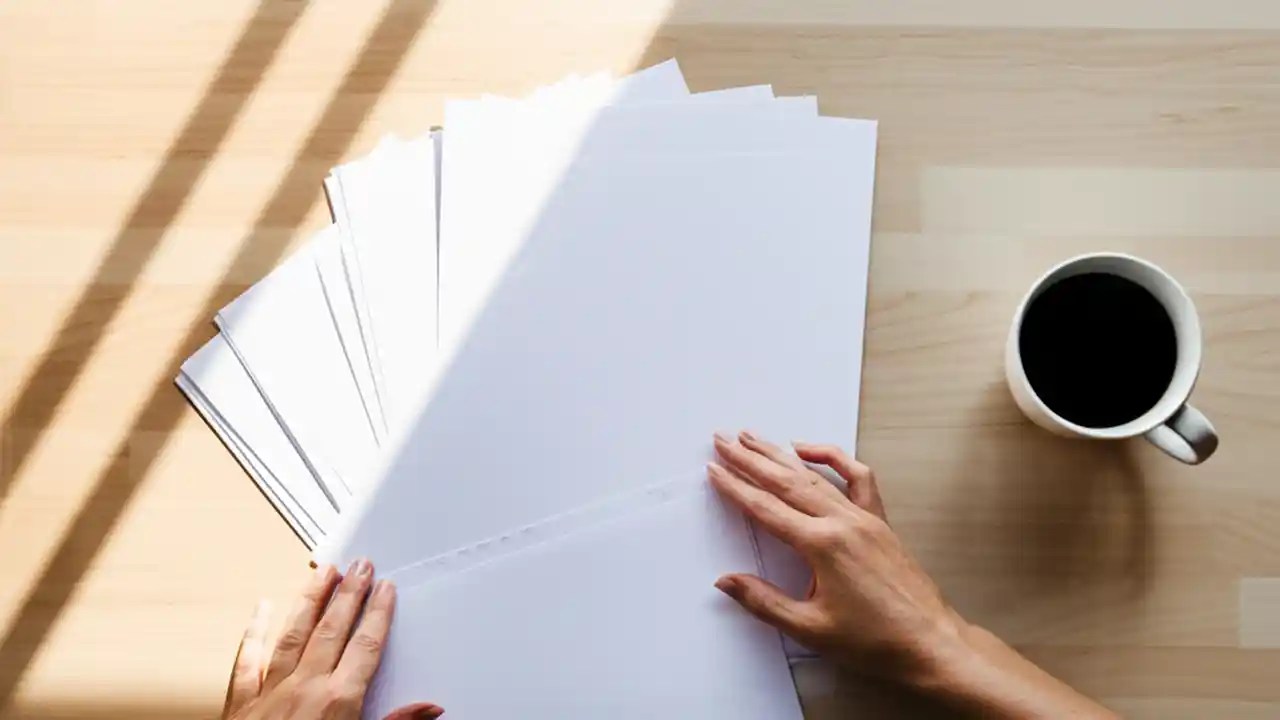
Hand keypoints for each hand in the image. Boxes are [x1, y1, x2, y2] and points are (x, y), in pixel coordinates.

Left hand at [223, 559, 442, 719]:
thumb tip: (430, 709)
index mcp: (337, 702)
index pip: (365, 646)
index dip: (378, 614)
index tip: (386, 589)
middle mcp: (304, 689)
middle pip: (333, 630)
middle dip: (350, 594)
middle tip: (362, 565)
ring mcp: (270, 692)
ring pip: (294, 634)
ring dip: (311, 599)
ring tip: (324, 572)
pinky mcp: (241, 704)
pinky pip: (248, 659)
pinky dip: (256, 631)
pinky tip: (263, 607)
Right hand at [708, 431, 961, 679]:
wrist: (930, 644)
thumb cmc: (874, 641)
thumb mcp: (810, 628)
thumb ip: (764, 601)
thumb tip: (726, 581)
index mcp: (822, 545)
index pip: (766, 509)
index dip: (736, 488)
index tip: (714, 469)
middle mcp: (842, 522)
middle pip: (786, 482)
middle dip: (750, 459)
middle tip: (723, 440)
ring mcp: (864, 518)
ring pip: (814, 476)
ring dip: (780, 455)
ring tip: (755, 438)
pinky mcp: (880, 522)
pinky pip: (856, 478)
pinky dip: (833, 458)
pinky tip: (811, 449)